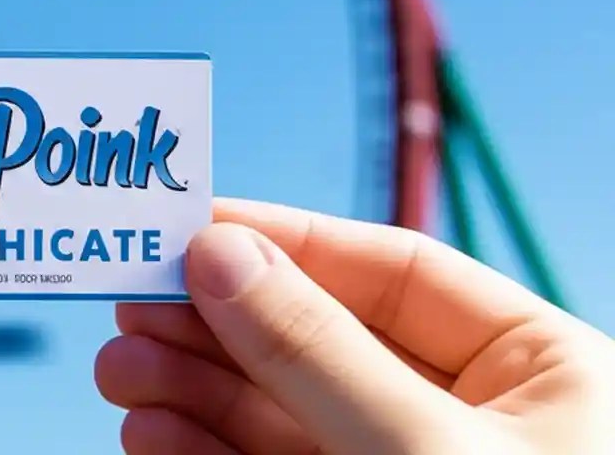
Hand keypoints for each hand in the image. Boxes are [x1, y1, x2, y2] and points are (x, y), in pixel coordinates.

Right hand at [95, 198, 614, 453]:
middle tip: (128, 304)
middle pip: (319, 339)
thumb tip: (219, 252)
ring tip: (119, 372)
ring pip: (282, 414)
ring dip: (194, 391)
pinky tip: (150, 434)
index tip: (188, 226)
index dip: (285, 241)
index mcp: (539, 370)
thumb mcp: (424, 451)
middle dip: (218, 325)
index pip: (392, 272)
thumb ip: (317, 352)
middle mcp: (469, 419)